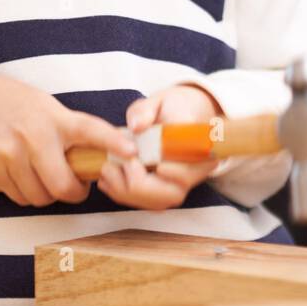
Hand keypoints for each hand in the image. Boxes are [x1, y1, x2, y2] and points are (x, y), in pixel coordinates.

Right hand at [0, 73, 136, 206]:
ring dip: (48, 194)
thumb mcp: (50, 108)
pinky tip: (25, 176)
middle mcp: (34, 137)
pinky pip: (19, 197)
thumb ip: (73, 130)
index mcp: (56, 119)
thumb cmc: (18, 106)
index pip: (90, 130)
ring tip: (46, 177)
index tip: (131, 152)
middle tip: (76, 187)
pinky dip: (27, 193)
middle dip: (74, 192)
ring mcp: (10, 155)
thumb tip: (107, 155)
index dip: (112, 142)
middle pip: (62, 185)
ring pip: (40, 197)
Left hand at [97, 85, 223, 209]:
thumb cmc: (168, 110)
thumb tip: (137, 125)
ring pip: (154, 203)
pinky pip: (143, 203)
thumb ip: (145, 111)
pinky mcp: (162, 195)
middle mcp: (194, 175)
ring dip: (125, 191)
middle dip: (138, 185)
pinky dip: (121, 193)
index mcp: (200, 151)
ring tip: (106, 168)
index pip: (191, 171)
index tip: (151, 163)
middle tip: (114, 165)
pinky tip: (107, 177)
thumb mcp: (157, 102)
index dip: (174, 173)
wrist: (174, 118)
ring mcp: (178, 188)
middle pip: (171, 194)